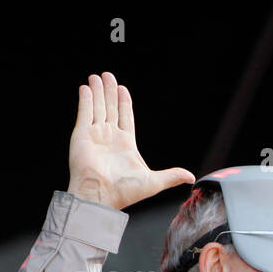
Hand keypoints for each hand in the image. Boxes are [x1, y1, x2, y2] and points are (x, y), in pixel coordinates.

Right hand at [66, 72, 193, 209]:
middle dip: (109, 92)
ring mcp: (95, 135)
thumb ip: (171, 175)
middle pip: (110, 109)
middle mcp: (110, 137)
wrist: (101, 195)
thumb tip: (190, 177)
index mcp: (126, 145)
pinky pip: (85, 112)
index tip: (122, 89)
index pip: (125, 118)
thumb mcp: (154, 182)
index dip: (124, 103)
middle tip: (108, 76)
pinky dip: (86, 100)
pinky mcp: (82, 134)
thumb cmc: (125, 192)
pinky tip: (86, 88)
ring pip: (97, 107)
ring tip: (97, 77)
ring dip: (97, 92)